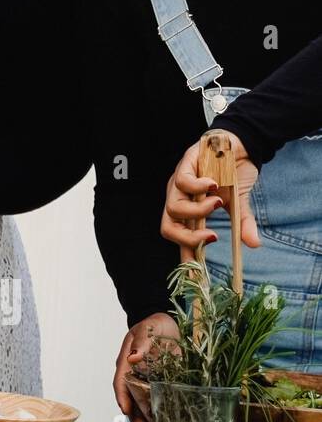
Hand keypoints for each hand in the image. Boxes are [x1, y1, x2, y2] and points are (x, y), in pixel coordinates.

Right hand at [113, 312, 178, 421]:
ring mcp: (146, 380)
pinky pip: (156, 400)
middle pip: (130, 399)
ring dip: (146, 420)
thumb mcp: (147, 330)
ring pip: (142, 403)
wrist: (166, 324)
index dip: (123, 398)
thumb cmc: (153, 325)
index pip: (120, 382)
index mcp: (126, 362)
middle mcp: (134, 374)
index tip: (126, 411)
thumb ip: (141, 344)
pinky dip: (158, 413)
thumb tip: (133, 359)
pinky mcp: (160, 383)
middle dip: (135, 418)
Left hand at [160, 131, 260, 261]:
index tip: (194, 277)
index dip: (185, 257)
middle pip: (168, 228)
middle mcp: (179, 199)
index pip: (182, 238)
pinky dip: (198, 187)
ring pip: (174, 208)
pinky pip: (182, 182)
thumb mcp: (239, 203)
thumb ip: (242, 223)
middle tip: (212, 238)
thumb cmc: (232, 174)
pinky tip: (214, 185)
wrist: (238, 144)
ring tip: (218, 202)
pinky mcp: (184, 165)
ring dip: (198, 211)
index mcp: (189, 212)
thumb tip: (254, 244)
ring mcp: (178, 183)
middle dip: (188, 239)